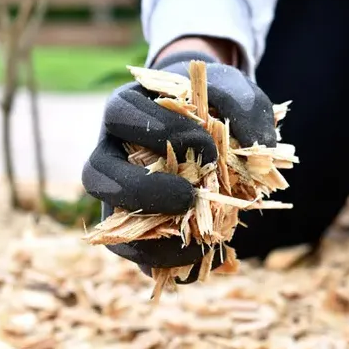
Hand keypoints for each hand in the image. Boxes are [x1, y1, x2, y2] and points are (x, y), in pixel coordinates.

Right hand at [82, 47, 276, 281]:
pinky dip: (162, 257)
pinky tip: (200, 254)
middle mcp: (111, 150)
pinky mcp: (134, 223)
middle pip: (95, 173)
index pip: (120, 113)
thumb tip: (254, 145)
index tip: (208, 148)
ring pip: (109, 219)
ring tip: (196, 237)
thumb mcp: (234, 91)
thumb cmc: (216, 101)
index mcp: (126, 108)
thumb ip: (242, 107)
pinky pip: (131, 249)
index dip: (162, 132)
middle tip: (189, 197)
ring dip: (149, 235)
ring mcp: (118, 190)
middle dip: (143, 190)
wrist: (213, 119)